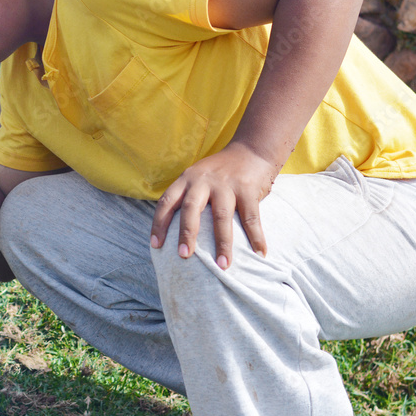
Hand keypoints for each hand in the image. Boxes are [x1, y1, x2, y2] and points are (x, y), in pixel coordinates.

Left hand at [150, 143, 277, 268]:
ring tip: (222, 266)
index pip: (166, 201)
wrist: (252, 150)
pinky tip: (259, 254)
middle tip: (184, 256)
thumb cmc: (219, 172)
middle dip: (186, 234)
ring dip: (222, 244)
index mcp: (186, 179)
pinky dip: (256, 238)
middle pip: (190, 209)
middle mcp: (203, 181)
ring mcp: (226, 185)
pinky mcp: (248, 189)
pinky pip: (251, 218)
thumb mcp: (197, 177)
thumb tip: (175, 234)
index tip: (156, 245)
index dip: (159, 223)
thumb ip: (187, 197)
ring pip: (221, 217)